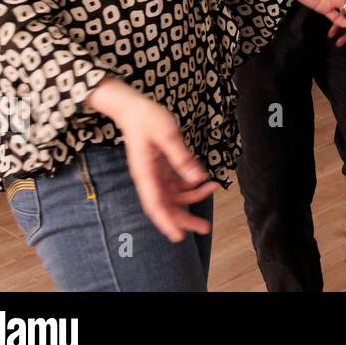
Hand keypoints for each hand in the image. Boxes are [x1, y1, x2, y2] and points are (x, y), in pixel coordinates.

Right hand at [84, 78, 219, 242]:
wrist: (132, 108)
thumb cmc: (146, 118)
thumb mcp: (168, 134)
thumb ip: (182, 157)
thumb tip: (198, 179)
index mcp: (145, 173)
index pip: (155, 205)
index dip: (167, 222)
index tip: (178, 236)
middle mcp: (148, 178)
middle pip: (166, 206)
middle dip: (184, 218)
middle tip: (205, 228)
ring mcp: (154, 174)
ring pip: (173, 196)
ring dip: (192, 198)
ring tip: (213, 188)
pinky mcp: (161, 168)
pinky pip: (176, 184)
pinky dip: (190, 185)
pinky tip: (205, 180)